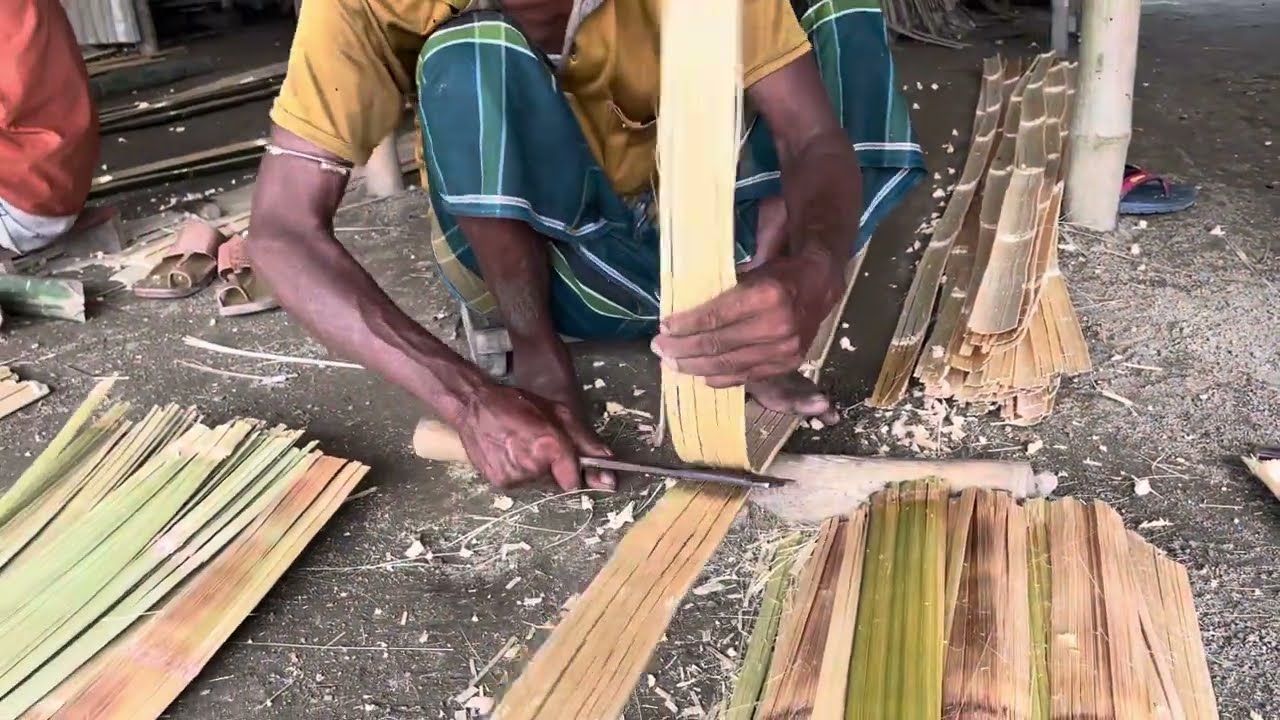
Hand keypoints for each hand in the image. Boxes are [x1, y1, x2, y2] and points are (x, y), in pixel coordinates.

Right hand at [454, 382, 614, 490]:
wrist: (474, 406)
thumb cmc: (517, 404)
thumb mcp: (557, 412)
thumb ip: (585, 439)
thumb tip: (609, 460)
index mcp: (549, 445)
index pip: (574, 480)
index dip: (578, 473)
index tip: (576, 467)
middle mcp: (532, 465)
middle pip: (557, 481)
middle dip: (555, 467)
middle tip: (540, 445)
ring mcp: (514, 477)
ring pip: (538, 483)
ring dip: (537, 471)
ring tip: (522, 447)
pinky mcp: (499, 483)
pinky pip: (520, 484)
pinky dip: (519, 473)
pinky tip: (511, 455)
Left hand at [651, 254, 843, 387]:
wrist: (820, 286)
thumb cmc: (778, 275)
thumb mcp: (749, 273)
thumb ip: (720, 295)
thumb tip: (680, 315)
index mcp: (767, 295)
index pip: (715, 317)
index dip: (686, 326)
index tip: (664, 328)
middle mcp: (778, 325)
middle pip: (718, 344)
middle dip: (683, 349)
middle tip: (659, 348)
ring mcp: (785, 349)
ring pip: (729, 365)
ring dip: (695, 366)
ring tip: (672, 363)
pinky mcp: (787, 365)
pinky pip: (746, 377)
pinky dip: (719, 377)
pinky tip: (700, 374)